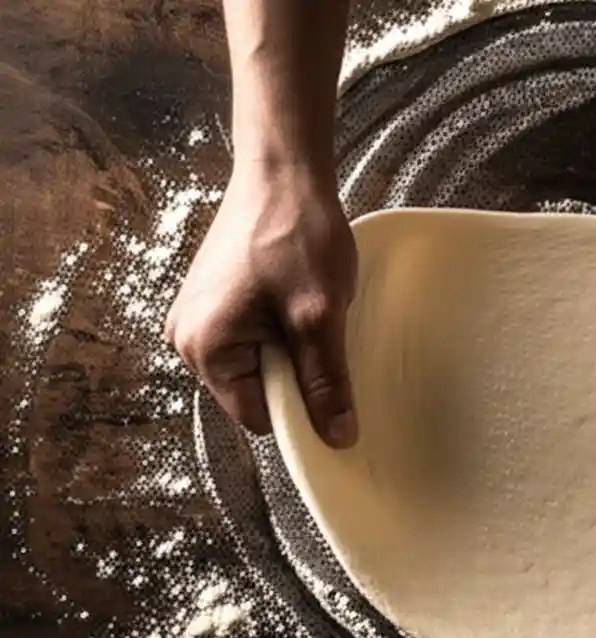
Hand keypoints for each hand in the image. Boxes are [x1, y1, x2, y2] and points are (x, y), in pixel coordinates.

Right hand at [165, 161, 358, 446]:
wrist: (283, 171)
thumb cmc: (296, 234)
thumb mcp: (319, 317)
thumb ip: (325, 382)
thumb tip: (337, 437)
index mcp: (203, 349)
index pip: (257, 416)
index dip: (300, 410)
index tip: (335, 389)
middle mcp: (187, 337)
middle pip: (255, 391)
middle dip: (295, 375)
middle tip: (323, 336)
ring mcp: (198, 315)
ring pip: (259, 363)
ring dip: (292, 349)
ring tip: (311, 312)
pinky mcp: (215, 298)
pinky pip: (253, 337)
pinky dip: (282, 329)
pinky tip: (301, 301)